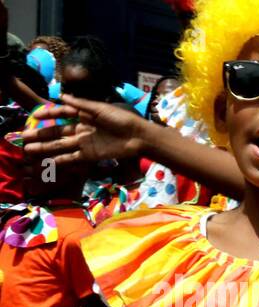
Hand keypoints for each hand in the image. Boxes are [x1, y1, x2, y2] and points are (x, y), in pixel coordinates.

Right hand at [19, 94, 146, 165]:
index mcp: (84, 115)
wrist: (138, 137)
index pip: (62, 113)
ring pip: (61, 145)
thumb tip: (62, 96)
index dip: (49, 114)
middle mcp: (82, 129)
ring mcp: (85, 143)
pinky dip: (61, 160)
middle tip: (25, 137)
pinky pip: (73, 158)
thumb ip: (82, 105)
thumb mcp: (101, 109)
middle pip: (57, 132)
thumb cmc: (122, 120)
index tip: (35, 116)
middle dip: (42, 134)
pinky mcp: (91, 155)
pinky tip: (48, 163)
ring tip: (29, 150)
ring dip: (46, 148)